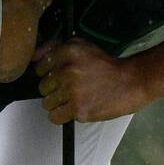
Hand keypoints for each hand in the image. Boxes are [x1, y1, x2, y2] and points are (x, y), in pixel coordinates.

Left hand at [35, 39, 149, 124]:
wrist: (130, 82)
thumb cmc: (104, 65)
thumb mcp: (82, 47)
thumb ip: (55, 48)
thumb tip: (33, 58)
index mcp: (67, 51)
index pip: (40, 68)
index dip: (50, 74)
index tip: (62, 77)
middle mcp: (67, 70)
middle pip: (43, 87)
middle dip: (54, 90)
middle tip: (71, 89)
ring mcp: (72, 91)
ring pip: (47, 103)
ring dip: (58, 104)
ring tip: (74, 100)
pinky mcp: (79, 110)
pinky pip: (55, 117)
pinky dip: (62, 116)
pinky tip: (74, 110)